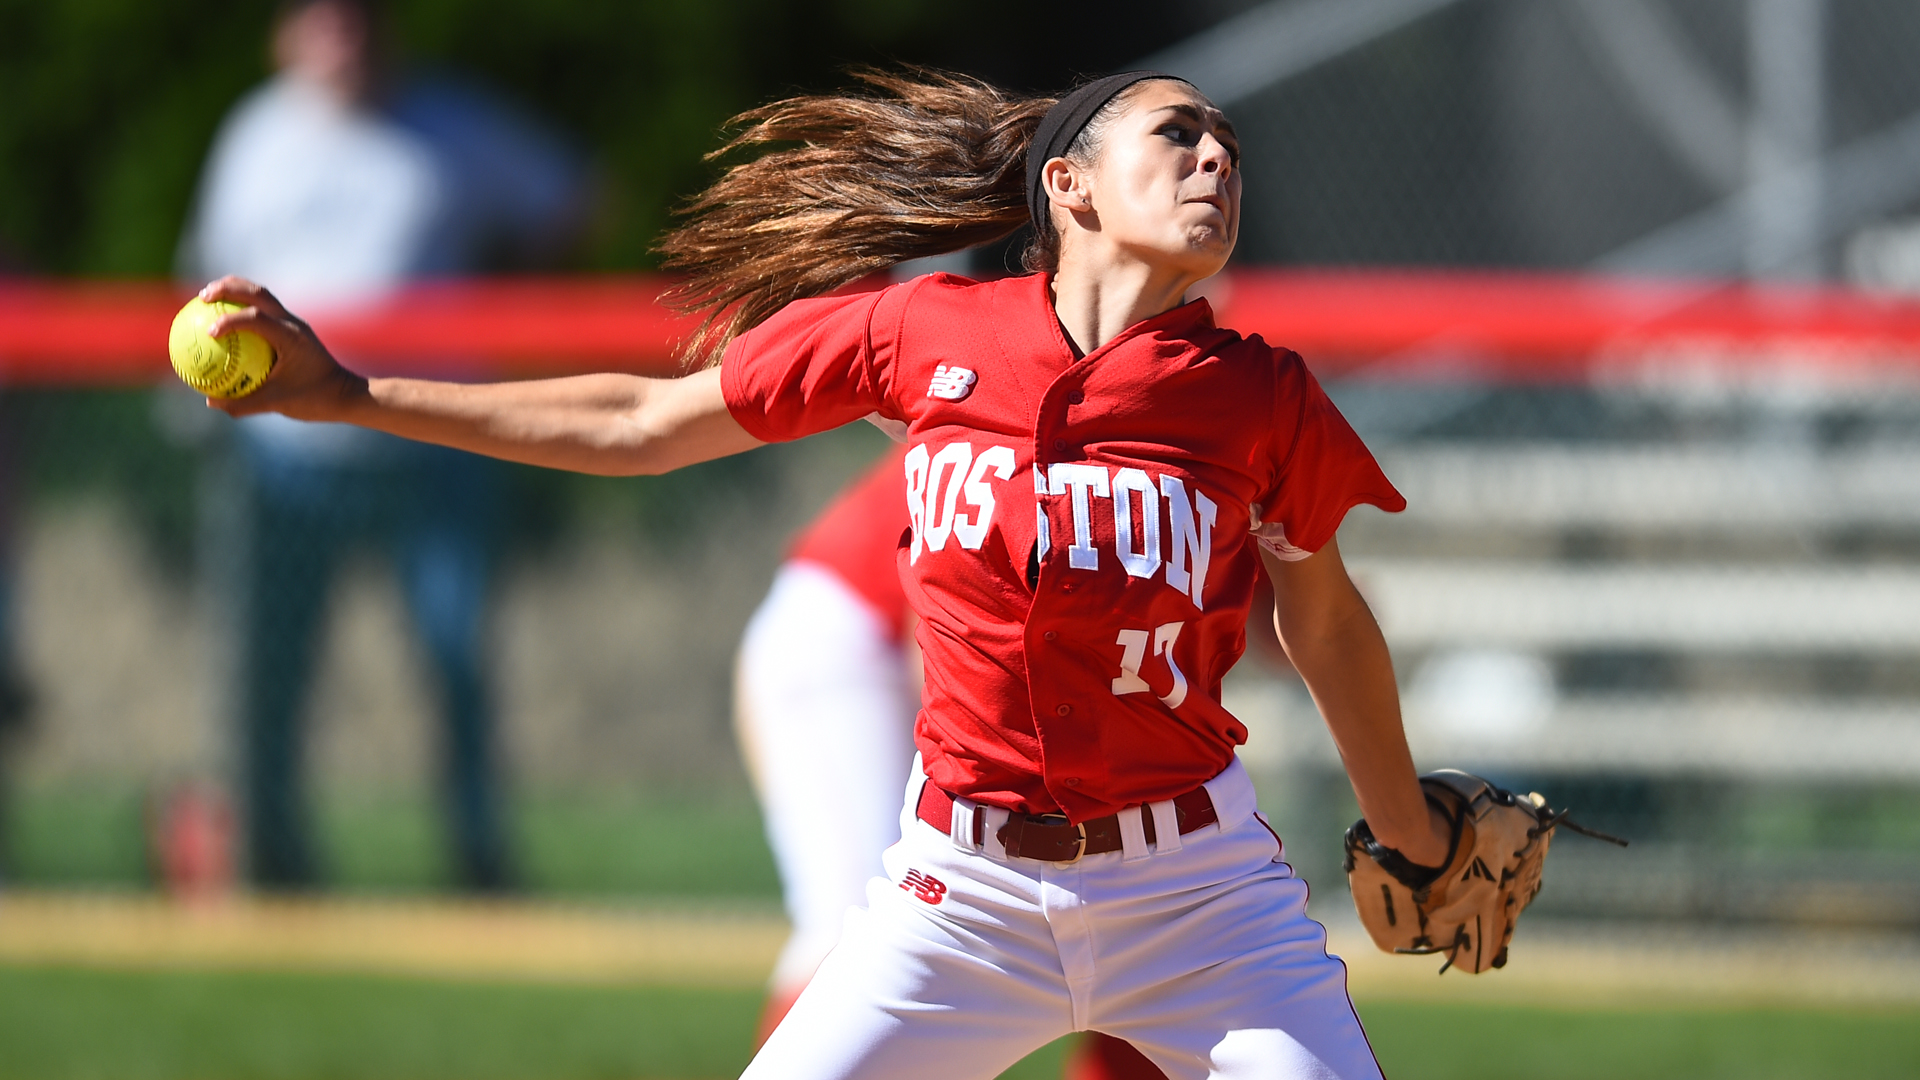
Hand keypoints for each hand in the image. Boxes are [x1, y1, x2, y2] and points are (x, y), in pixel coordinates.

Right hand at [197, 277, 367, 421]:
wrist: (347, 394)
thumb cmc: (316, 399)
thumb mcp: (278, 404)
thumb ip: (243, 403)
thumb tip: (210, 402)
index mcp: (291, 338)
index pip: (257, 318)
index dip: (230, 321)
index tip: (209, 332)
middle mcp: (293, 324)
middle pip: (258, 293)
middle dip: (228, 288)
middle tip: (201, 296)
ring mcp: (294, 323)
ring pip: (262, 295)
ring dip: (235, 290)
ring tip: (208, 298)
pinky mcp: (292, 328)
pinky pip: (264, 310)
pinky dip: (243, 308)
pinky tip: (223, 319)